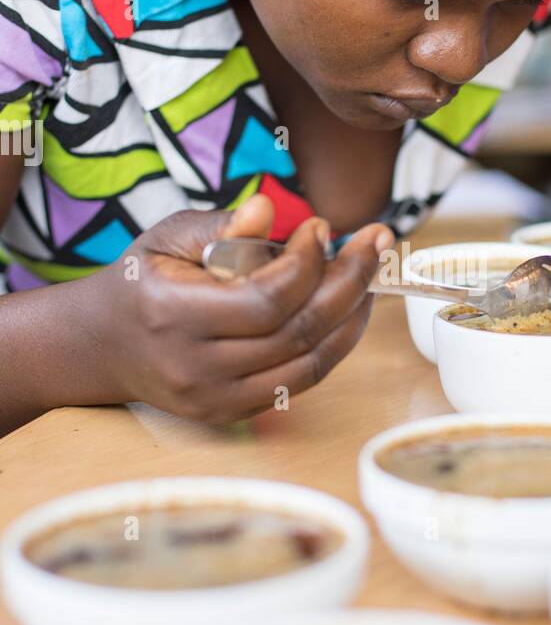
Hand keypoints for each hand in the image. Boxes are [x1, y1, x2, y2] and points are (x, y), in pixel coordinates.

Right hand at [93, 195, 392, 422]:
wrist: (102, 345)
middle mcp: (194, 367)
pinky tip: (347, 311)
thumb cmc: (144, 280)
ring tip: (370, 276)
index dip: (307, 263)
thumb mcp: (168, 237)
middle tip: (375, 243)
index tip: (323, 227)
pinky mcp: (230, 413)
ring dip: (351, 318)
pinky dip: (332, 347)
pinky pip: (299, 383)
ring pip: (309, 364)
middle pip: (297, 332)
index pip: (265, 299)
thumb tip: (269, 210)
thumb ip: (220, 225)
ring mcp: (214, 398)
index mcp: (174, 314)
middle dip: (348, 283)